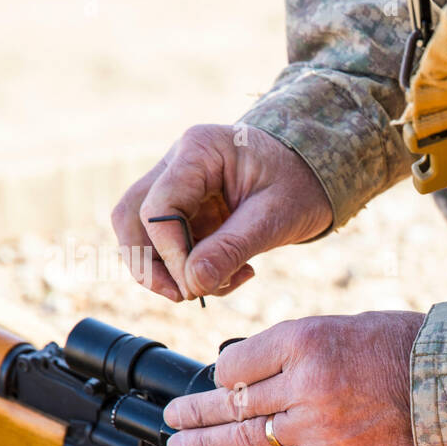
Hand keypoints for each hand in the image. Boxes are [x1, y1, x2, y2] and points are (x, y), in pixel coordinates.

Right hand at [111, 124, 332, 301]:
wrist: (315, 176)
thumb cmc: (300, 185)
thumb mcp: (275, 217)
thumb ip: (232, 248)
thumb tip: (192, 283)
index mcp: (199, 150)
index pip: (158, 207)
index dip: (170, 253)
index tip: (196, 285)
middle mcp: (177, 163)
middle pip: (131, 216)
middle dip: (150, 264)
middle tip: (183, 295)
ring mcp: (176, 186)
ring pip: (142, 233)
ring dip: (168, 272)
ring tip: (214, 287)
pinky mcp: (185, 210)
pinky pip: (169, 246)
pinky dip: (191, 270)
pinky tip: (230, 276)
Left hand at [162, 312, 423, 445]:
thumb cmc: (403, 345)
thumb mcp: (339, 325)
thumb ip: (294, 349)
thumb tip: (252, 372)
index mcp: (302, 339)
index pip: (236, 363)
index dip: (223, 374)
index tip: (222, 380)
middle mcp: (304, 382)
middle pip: (232, 402)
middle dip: (196, 412)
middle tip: (174, 418)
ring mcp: (318, 424)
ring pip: (248, 438)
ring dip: (209, 445)